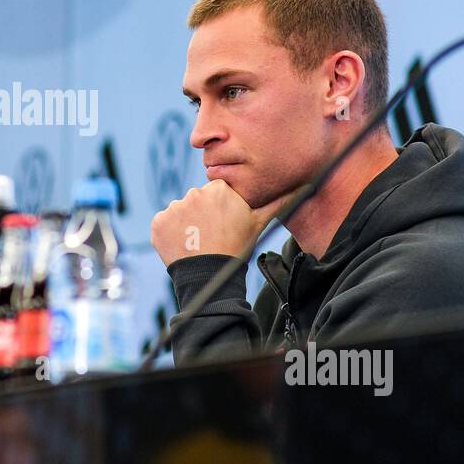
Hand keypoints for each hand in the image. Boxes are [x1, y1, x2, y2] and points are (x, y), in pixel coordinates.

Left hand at [151, 179, 278, 266]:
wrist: (211, 277)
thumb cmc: (237, 247)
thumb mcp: (259, 223)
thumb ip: (278, 201)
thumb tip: (304, 186)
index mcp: (219, 189)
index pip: (216, 192)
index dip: (220, 208)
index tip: (223, 224)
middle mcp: (194, 193)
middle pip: (197, 200)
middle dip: (202, 214)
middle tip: (211, 235)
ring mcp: (174, 208)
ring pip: (181, 212)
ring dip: (186, 224)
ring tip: (197, 241)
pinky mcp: (158, 222)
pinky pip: (165, 223)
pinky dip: (171, 233)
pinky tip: (184, 245)